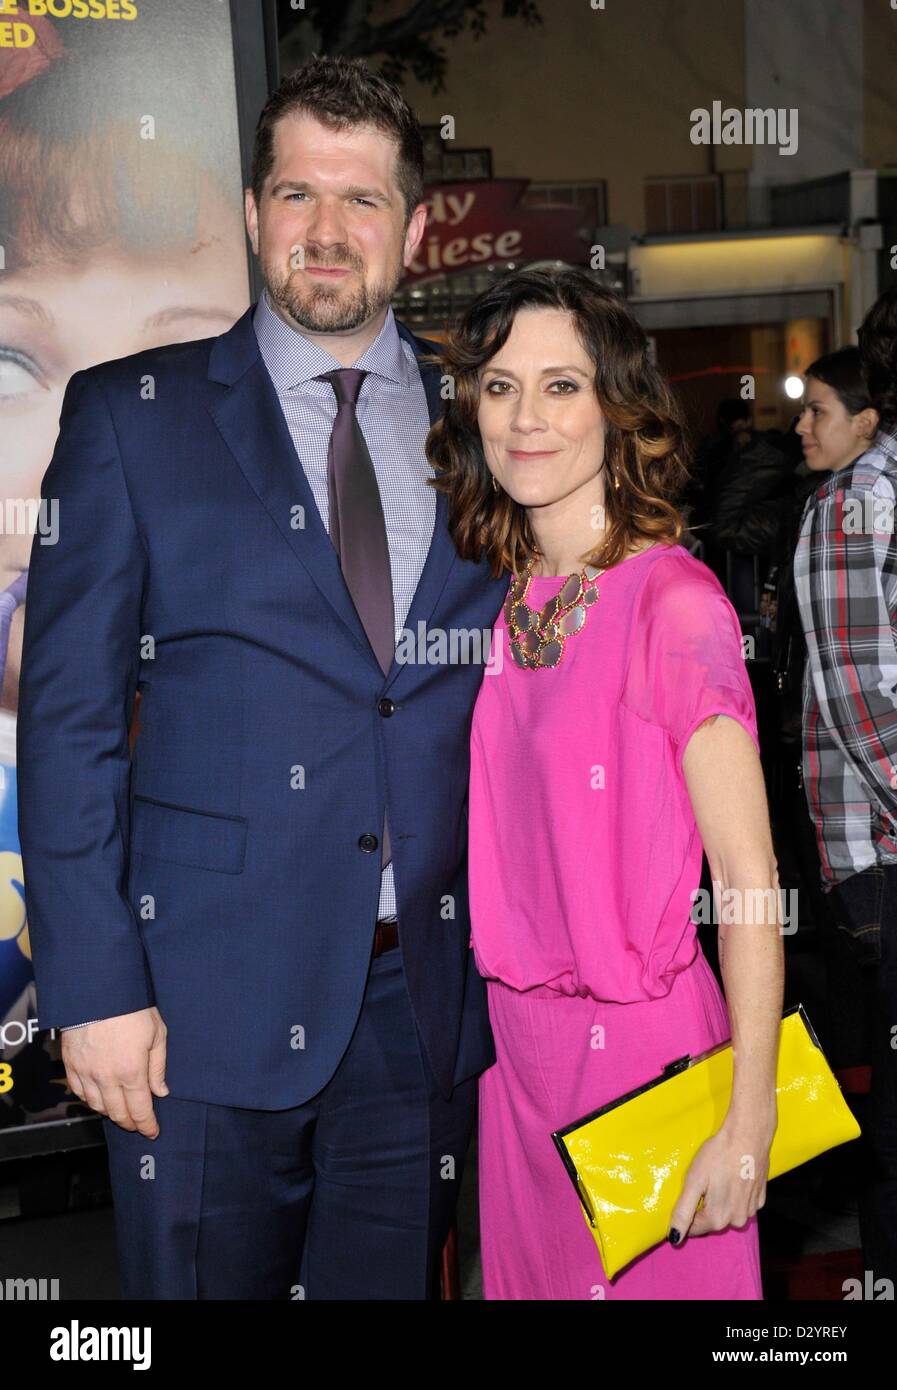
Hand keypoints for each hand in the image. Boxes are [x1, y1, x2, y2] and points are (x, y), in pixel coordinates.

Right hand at [61, 1007, 167, 1137]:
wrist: (98, 991)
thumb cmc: (132, 1009)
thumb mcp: (157, 1034)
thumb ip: (158, 1067)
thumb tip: (161, 1091)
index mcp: (131, 1072)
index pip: (140, 1111)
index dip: (147, 1126)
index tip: (152, 1132)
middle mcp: (106, 1078)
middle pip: (117, 1114)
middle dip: (130, 1123)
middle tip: (139, 1124)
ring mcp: (86, 1073)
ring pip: (97, 1106)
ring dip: (110, 1113)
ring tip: (121, 1112)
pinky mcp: (71, 1065)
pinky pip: (79, 1093)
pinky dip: (90, 1101)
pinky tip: (99, 1098)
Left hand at [668, 1111, 775, 1244]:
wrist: (748, 1135)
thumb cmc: (718, 1155)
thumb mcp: (694, 1181)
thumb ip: (683, 1212)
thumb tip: (674, 1237)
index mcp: (718, 1218)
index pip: (694, 1228)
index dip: (686, 1213)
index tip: (687, 1193)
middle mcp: (737, 1220)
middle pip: (711, 1220)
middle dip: (703, 1206)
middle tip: (702, 1181)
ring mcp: (751, 1209)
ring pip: (728, 1212)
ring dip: (720, 1201)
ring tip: (717, 1178)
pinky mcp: (761, 1197)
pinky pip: (742, 1203)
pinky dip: (735, 1195)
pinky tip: (733, 1177)